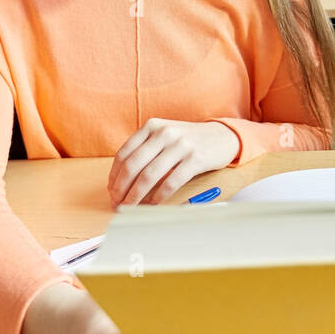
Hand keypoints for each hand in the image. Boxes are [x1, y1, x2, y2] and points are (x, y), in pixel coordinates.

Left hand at [107, 118, 239, 207]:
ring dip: (136, 195)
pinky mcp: (196, 159)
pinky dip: (159, 196)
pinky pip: (171, 182)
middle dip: (121, 188)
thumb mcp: (165, 136)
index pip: (124, 154)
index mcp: (152, 126)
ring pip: (149, 176)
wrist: (223, 136)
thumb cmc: (190, 141)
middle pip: (133, 166)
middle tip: (117, 202)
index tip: (111, 191)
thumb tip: (121, 180)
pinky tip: (153, 203)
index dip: (114, 176)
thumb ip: (145, 150)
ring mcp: (181, 145)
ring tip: (131, 206)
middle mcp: (164, 133)